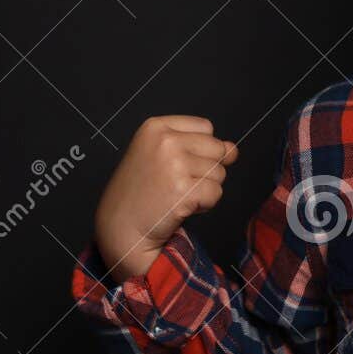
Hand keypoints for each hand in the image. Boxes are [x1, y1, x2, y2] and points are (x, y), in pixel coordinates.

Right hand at [94, 116, 238, 282]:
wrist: (120, 226)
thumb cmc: (140, 192)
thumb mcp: (160, 155)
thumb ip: (196, 146)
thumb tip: (232, 149)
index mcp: (156, 127)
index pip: (206, 127)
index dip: (199, 149)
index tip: (176, 164)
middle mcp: (165, 141)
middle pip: (217, 148)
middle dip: (206, 168)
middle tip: (176, 183)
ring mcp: (174, 165)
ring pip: (219, 172)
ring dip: (205, 188)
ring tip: (176, 195)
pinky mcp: (183, 190)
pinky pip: (216, 193)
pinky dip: (204, 205)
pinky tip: (180, 206)